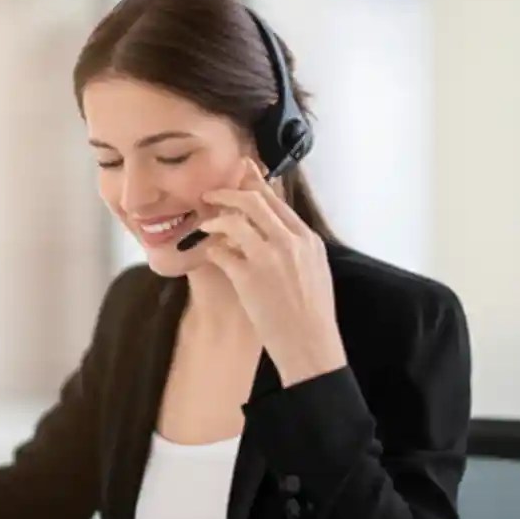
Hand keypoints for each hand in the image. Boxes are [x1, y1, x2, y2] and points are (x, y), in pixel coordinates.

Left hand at [198, 158, 346, 386]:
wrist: (310, 344)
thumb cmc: (311, 312)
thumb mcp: (314, 269)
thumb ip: (297, 246)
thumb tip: (277, 229)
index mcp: (308, 239)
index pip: (277, 200)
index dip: (254, 184)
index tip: (240, 175)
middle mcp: (290, 242)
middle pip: (254, 201)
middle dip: (227, 193)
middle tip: (210, 194)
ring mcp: (268, 258)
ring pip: (234, 221)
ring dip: (215, 219)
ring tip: (205, 224)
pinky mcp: (248, 278)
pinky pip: (221, 252)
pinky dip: (211, 249)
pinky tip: (208, 253)